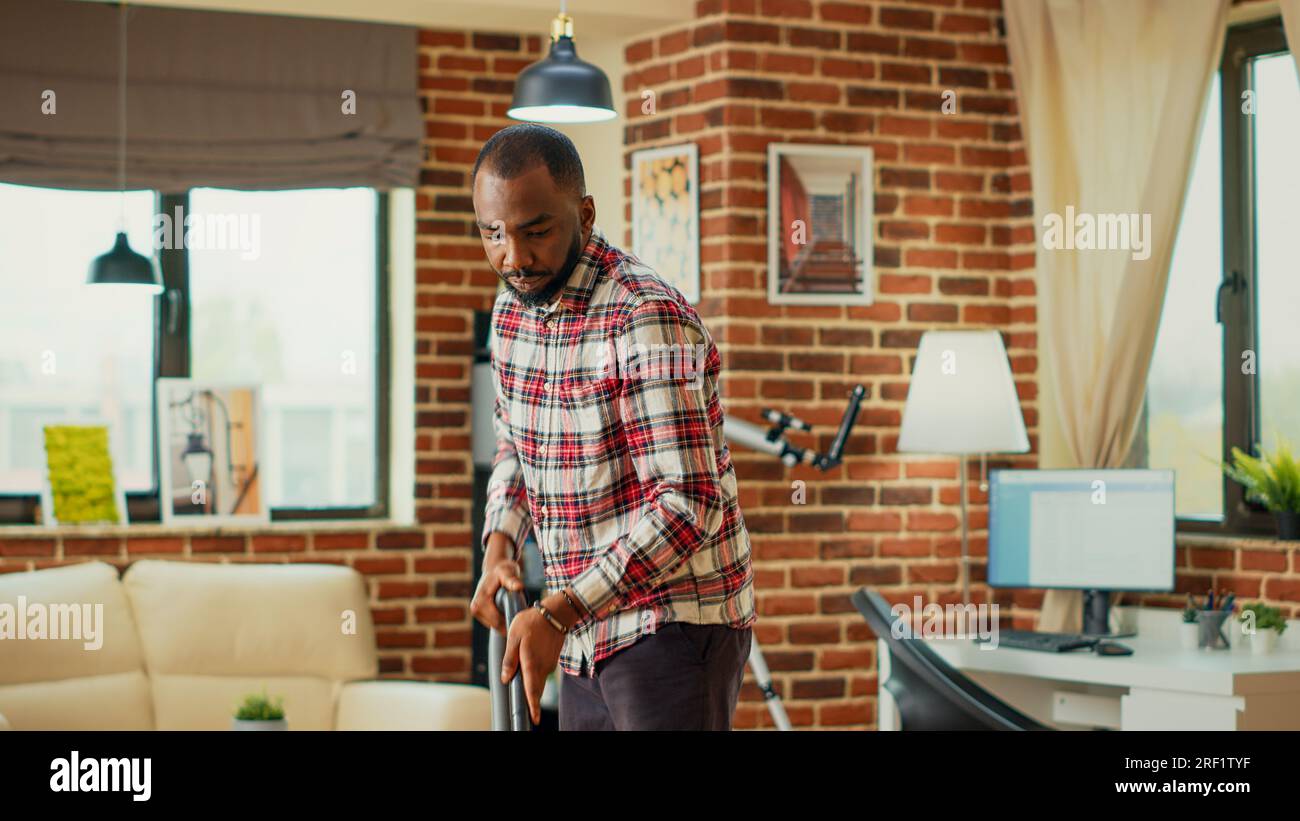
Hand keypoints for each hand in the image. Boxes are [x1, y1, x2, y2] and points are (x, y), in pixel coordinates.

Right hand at [470, 533, 523, 632]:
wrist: (494, 567)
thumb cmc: (502, 569)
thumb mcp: (508, 572)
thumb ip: (513, 581)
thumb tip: (519, 587)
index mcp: (480, 601)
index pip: (497, 622)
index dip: (511, 621)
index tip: (524, 618)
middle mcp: (475, 608)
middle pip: (496, 625)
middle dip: (510, 622)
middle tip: (523, 614)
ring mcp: (476, 611)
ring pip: (495, 626)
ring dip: (506, 621)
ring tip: (516, 610)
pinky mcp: (479, 613)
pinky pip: (494, 622)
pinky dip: (503, 619)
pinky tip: (510, 610)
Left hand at [500, 605, 565, 724]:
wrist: (555, 613)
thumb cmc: (532, 622)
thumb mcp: (514, 637)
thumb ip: (510, 659)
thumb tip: (506, 678)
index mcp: (532, 664)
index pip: (532, 690)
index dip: (533, 706)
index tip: (534, 719)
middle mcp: (543, 667)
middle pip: (536, 690)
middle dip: (533, 702)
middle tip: (530, 715)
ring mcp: (549, 664)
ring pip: (539, 681)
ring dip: (534, 690)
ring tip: (528, 698)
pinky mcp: (551, 659)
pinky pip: (542, 673)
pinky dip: (536, 679)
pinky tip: (530, 675)